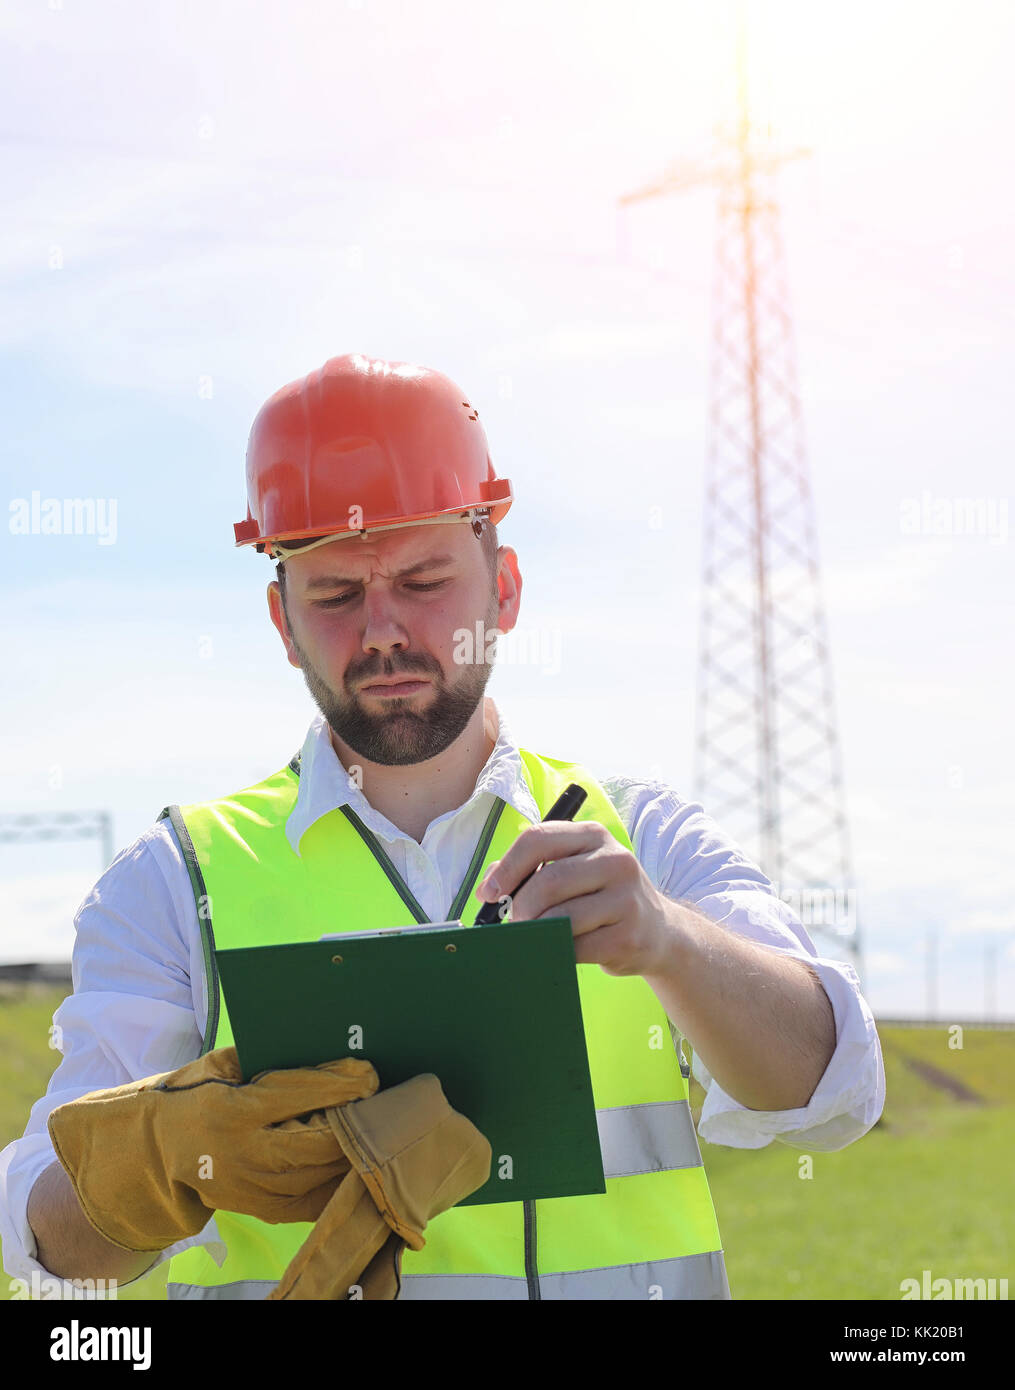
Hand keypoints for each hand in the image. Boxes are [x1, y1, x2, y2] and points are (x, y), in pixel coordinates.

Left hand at [476, 821, 677, 977]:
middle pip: (548, 881)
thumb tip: (489, 885)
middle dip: (520, 906)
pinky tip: (555, 950)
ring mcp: (626, 899)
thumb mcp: (575, 869)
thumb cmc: (601, 898)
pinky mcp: (628, 937)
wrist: (659, 932)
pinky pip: (576, 947)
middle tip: (514, 922)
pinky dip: (556, 952)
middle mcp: (615, 861)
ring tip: (532, 936)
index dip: (507, 867)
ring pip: (561, 917)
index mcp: (594, 836)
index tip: (489, 893)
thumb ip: (531, 869)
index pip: (538, 839)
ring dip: (536, 932)